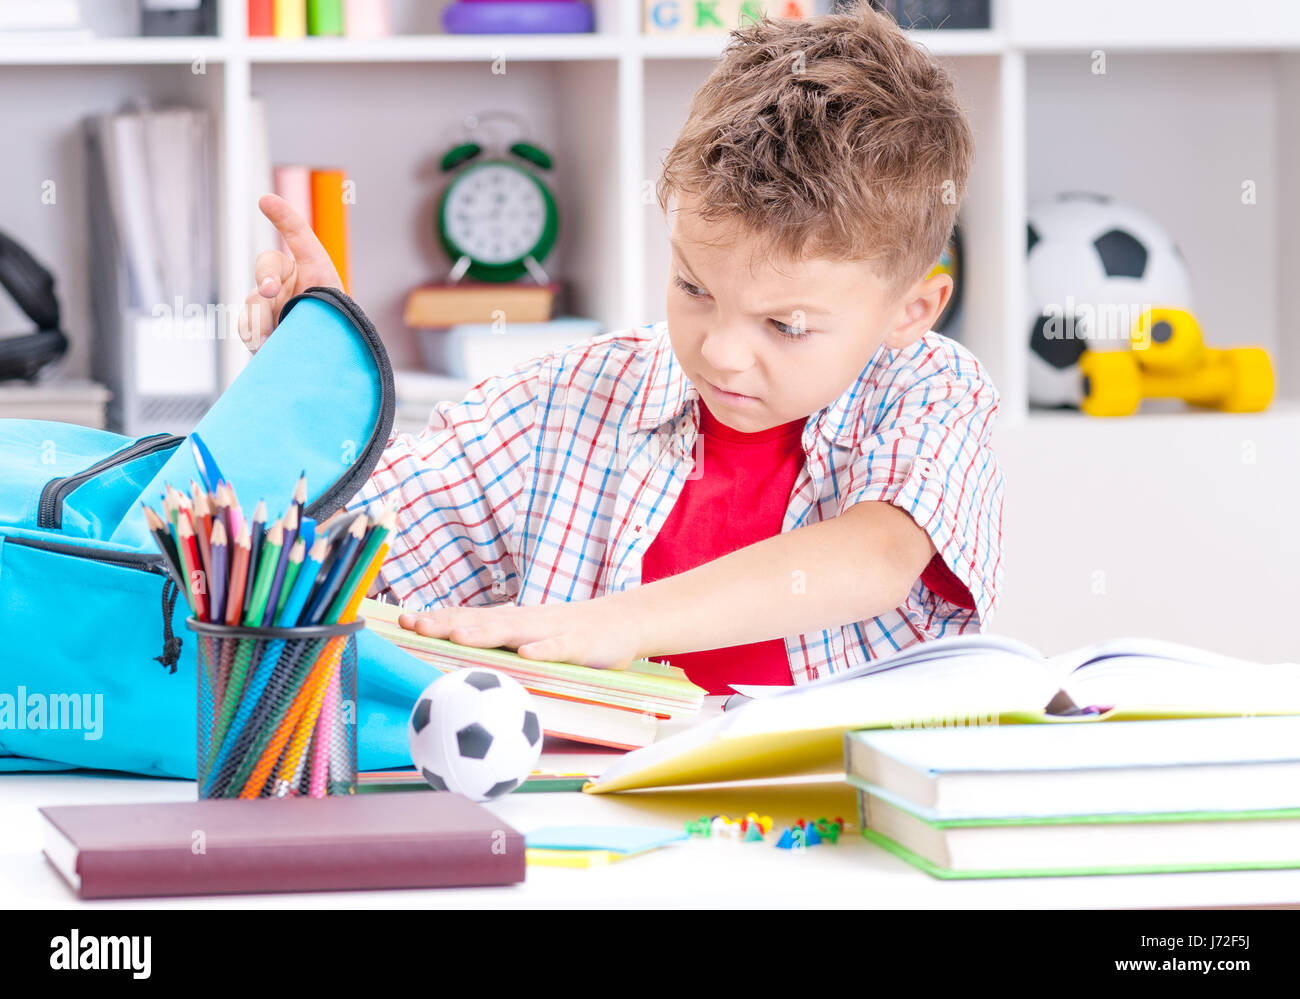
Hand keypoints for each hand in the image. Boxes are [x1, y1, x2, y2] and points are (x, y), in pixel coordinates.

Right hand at [237, 193, 343, 353]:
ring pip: (253, 300)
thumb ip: (322, 299)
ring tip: (273, 338)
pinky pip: (246, 325)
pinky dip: (254, 336)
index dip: (283, 216)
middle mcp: (285, 279)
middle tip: (270, 291)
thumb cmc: (335, 326)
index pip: (297, 234)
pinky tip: (266, 346)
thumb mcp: (338, 308)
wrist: (324, 357)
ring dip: (262, 318)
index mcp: (310, 268)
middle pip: (267, 265)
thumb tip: (291, 271)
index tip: (265, 200)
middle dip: (266, 275)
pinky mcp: (257, 327)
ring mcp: (267, 303)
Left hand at [397, 594, 645, 669]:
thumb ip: (501, 649)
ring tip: (457, 637)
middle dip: (447, 624)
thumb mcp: (531, 639)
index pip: (468, 618)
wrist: (622, 622)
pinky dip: (543, 650)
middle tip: (415, 626)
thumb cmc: (570, 635)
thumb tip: (461, 671)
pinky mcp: (579, 644)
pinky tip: (527, 656)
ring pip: (514, 631)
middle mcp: (525, 622)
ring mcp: (551, 631)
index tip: (402, 621)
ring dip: (485, 634)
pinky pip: (559, 647)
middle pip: (481, 622)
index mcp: (511, 623)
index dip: (437, 619)